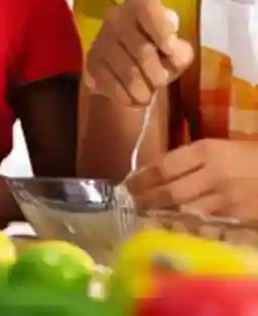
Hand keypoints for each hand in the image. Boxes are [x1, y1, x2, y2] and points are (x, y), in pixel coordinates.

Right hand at [83, 0, 192, 105]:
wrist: (129, 69)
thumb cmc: (159, 54)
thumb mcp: (178, 51)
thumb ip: (179, 49)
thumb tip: (171, 48)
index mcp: (140, 5)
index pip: (148, 9)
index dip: (162, 31)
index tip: (170, 50)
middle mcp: (115, 17)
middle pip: (142, 50)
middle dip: (157, 74)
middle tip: (160, 81)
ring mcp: (100, 40)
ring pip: (128, 73)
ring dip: (143, 90)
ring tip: (146, 93)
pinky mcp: (90, 62)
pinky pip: (112, 85)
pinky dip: (126, 96)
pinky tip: (130, 96)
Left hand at [127, 139, 257, 219]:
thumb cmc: (252, 154)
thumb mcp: (221, 147)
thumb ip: (191, 158)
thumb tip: (157, 171)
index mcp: (208, 150)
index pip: (164, 166)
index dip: (142, 178)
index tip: (128, 183)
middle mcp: (214, 174)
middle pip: (170, 191)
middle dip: (146, 199)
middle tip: (130, 204)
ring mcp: (227, 198)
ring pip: (185, 210)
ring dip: (162, 214)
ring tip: (145, 216)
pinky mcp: (239, 217)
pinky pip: (205, 223)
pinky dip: (186, 225)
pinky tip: (173, 226)